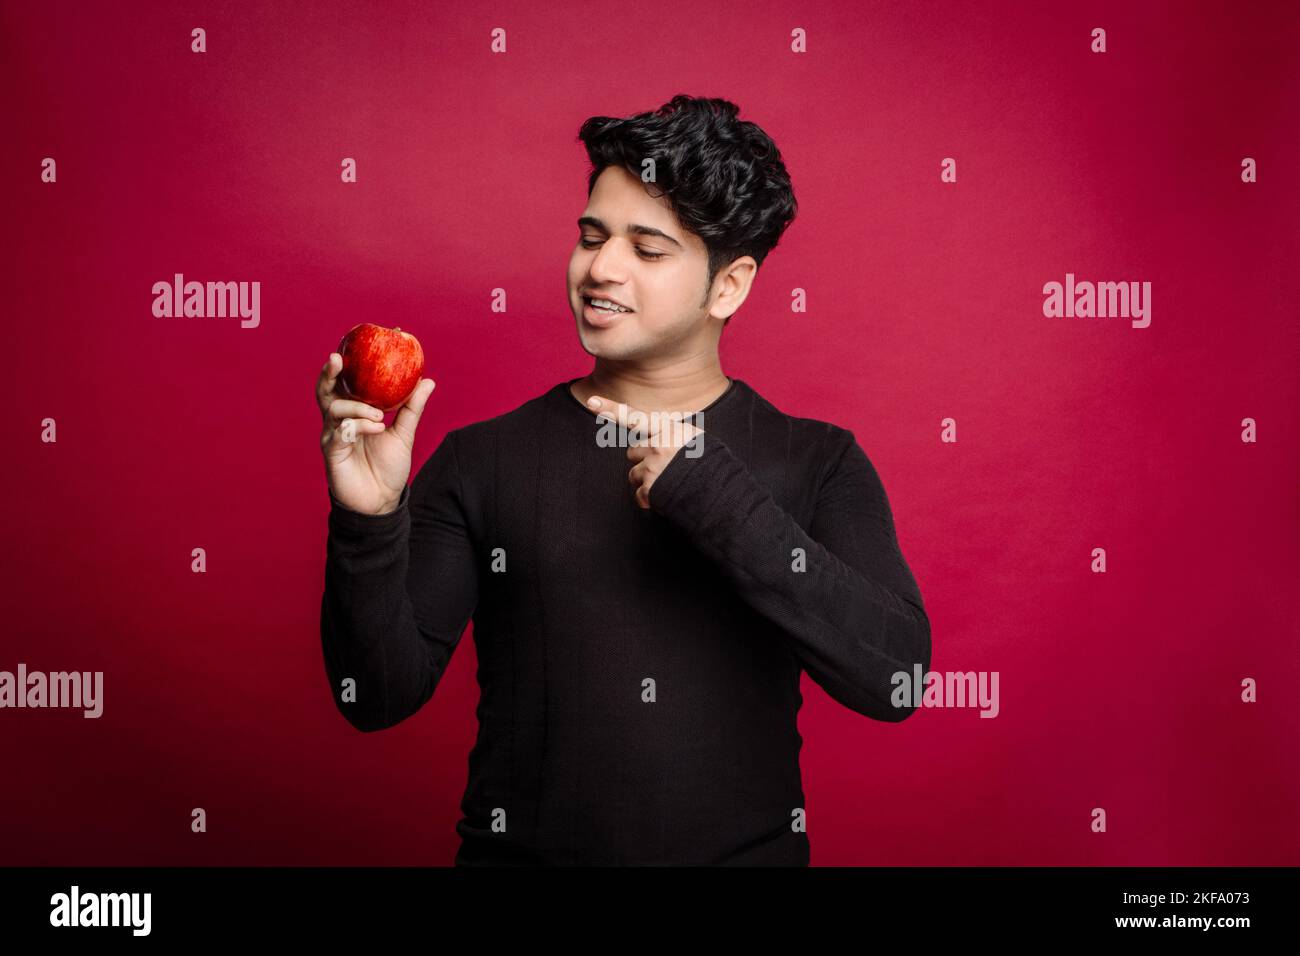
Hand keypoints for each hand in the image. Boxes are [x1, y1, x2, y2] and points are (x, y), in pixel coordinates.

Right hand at [316, 352, 435, 514]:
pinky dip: (359, 425)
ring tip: (379, 416)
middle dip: (329, 373)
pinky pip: (340, 432)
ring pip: (334, 409)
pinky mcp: (331, 452)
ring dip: (357, 407)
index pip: (344, 383)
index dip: (346, 364)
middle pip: (325, 390)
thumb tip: (428, 380)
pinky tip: (376, 428)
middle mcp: (338, 421)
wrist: (382, 500)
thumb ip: (412, 407)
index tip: (353, 345)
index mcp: (353, 412)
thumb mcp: (404, 433)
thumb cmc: (389, 466)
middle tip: (338, 359)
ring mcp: (332, 436)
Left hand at [586, 396, 704, 509]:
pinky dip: (650, 499)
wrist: (721, 490)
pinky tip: (666, 497)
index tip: (591, 401)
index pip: (636, 417)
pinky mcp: (651, 487)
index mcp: (670, 430)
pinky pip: (639, 494)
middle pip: (633, 452)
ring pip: (633, 473)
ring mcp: (653, 466)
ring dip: (645, 480)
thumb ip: (675, 435)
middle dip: (643, 460)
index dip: (611, 409)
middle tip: (664, 468)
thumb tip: (662, 436)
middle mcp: (658, 445)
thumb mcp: (697, 439)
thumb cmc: (712, 465)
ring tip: (668, 483)